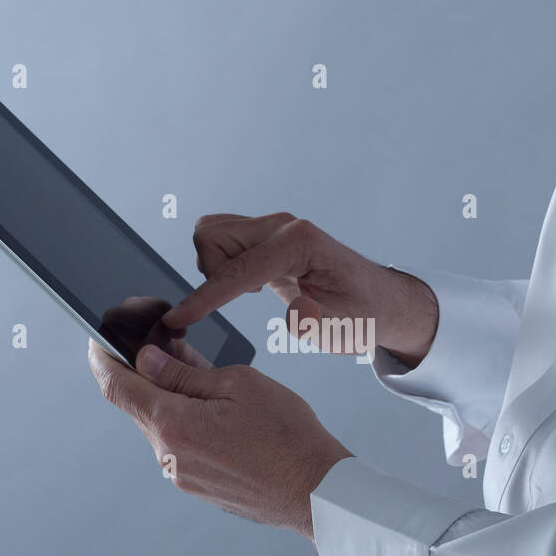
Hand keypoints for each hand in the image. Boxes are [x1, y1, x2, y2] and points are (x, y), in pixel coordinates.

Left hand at [89, 340, 352, 539]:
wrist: (316, 491)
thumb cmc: (287, 435)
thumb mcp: (238, 384)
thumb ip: (184, 372)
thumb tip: (147, 360)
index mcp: (173, 424)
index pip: (116, 387)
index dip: (102, 358)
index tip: (97, 340)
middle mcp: (169, 455)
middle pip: (139, 404)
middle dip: (147, 373)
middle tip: (169, 345)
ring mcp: (181, 475)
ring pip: (161, 425)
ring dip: (171, 398)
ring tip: (204, 377)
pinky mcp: (197, 486)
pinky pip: (179, 446)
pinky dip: (186, 421)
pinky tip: (215, 411)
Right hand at [162, 212, 439, 366]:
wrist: (377, 300)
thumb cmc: (362, 313)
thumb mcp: (343, 328)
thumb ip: (315, 319)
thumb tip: (295, 310)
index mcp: (300, 244)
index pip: (237, 269)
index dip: (204, 298)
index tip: (177, 319)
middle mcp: (283, 226)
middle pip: (213, 235)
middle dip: (212, 273)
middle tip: (244, 298)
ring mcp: (273, 227)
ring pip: (212, 233)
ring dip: (216, 267)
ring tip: (250, 291)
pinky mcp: (266, 236)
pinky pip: (222, 239)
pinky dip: (222, 263)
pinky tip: (251, 283)